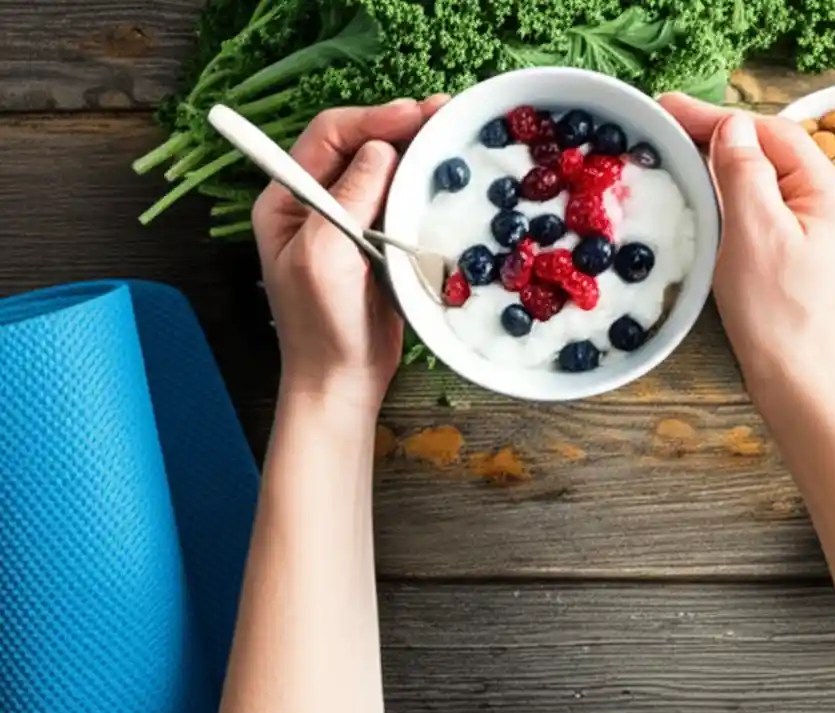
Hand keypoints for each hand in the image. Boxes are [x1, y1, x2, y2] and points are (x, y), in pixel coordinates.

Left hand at [252, 96, 447, 410]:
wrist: (342, 382)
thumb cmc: (320, 326)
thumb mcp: (323, 256)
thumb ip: (348, 198)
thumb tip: (381, 149)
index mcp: (286, 200)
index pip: (327, 136)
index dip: (371, 119)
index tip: (414, 113)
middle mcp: (315, 204)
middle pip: (359, 146)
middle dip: (400, 127)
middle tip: (445, 113)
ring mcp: (349, 223)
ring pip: (385, 171)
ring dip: (417, 152)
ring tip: (453, 135)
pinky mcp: (379, 243)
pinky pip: (402, 202)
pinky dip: (424, 186)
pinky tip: (449, 177)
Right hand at [659, 94, 834, 406]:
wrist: (806, 390)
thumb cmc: (780, 316)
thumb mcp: (755, 232)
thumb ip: (744, 171)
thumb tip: (734, 127)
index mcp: (831, 193)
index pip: (773, 133)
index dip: (720, 118)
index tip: (669, 109)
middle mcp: (834, 209)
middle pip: (773, 155)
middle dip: (721, 137)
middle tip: (666, 128)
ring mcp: (821, 239)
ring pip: (768, 186)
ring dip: (725, 168)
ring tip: (680, 156)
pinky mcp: (804, 265)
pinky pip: (767, 216)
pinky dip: (735, 202)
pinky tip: (709, 204)